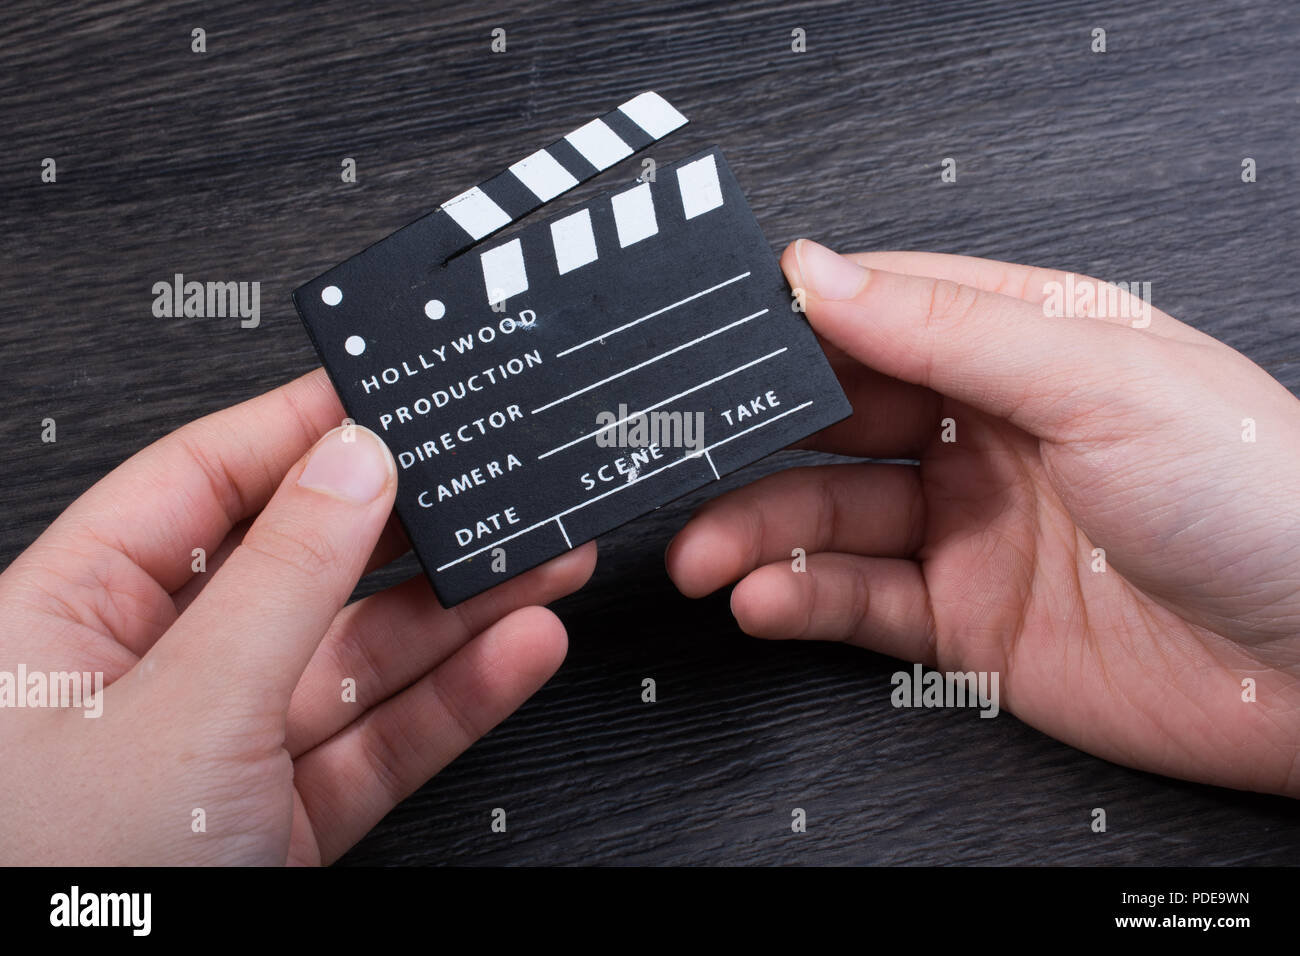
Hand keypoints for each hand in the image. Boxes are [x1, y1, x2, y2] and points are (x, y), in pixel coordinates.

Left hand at [0, 369, 595, 863]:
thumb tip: (353, 462)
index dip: (302, 428)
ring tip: (542, 555)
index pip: (204, 481)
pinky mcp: (281, 819)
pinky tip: (515, 650)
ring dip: (459, 611)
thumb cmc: (49, 883)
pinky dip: (455, 699)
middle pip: (305, 566)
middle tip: (495, 478)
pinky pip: (380, 740)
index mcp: (71, 615)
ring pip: (360, 656)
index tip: (388, 390)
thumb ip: (280, 580)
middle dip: (412, 527)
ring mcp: (224, 750)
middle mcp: (151, 673)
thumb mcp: (179, 710)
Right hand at [667, 239, 1299, 796]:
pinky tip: (768, 597)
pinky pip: (855, 601)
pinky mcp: (962, 620)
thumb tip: (823, 271)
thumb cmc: (1260, 495)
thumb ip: (948, 328)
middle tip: (685, 461)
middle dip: (752, 442)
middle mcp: (986, 433)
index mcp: (1023, 347)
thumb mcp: (1097, 380)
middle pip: (834, 422)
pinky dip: (800, 598)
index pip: (878, 314)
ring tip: (707, 553)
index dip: (793, 327)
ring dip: (756, 530)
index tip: (712, 344)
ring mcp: (969, 528)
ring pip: (827, 515)